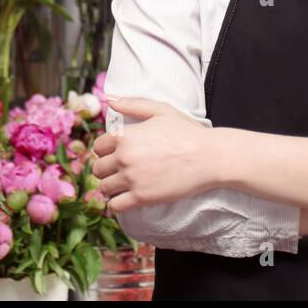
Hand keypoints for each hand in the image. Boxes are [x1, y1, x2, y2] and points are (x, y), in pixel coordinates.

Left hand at [91, 95, 218, 213]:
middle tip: (121, 170)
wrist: (209, 157)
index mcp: (125, 136)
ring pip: (104, 188)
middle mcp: (124, 157)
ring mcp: (132, 179)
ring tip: (124, 185)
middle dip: (107, 169)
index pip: (98, 146)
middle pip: (98, 168)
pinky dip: (117, 204)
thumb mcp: (160, 110)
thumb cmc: (187, 132)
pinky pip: (115, 206)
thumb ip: (133, 105)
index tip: (117, 153)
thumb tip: (110, 101)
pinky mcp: (142, 198)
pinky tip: (127, 199)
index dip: (107, 149)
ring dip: (111, 187)